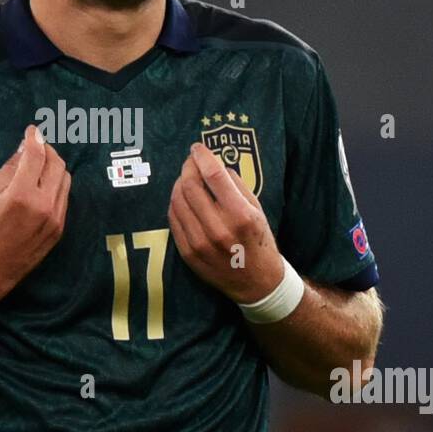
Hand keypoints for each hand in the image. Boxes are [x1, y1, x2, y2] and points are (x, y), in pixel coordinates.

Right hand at [0, 124, 70, 297]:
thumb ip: (8, 170)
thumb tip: (22, 150)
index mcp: (21, 195)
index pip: (36, 155)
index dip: (34, 138)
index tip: (32, 131)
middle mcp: (43, 205)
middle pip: (57, 164)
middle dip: (47, 150)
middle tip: (36, 147)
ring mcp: (55, 219)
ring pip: (65, 180)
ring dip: (54, 167)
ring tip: (39, 165)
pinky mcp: (59, 229)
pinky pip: (63, 198)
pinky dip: (56, 185)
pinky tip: (42, 186)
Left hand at [167, 142, 282, 302]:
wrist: (256, 283)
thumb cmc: (259, 242)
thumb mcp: (257, 211)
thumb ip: (236, 186)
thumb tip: (214, 164)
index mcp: (240, 215)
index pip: (213, 175)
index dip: (202, 156)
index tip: (197, 148)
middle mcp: (218, 229)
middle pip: (190, 185)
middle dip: (188, 167)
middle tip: (191, 162)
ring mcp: (200, 243)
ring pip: (177, 201)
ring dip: (179, 183)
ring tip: (187, 178)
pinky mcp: (188, 253)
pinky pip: (173, 220)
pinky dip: (175, 203)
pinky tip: (182, 198)